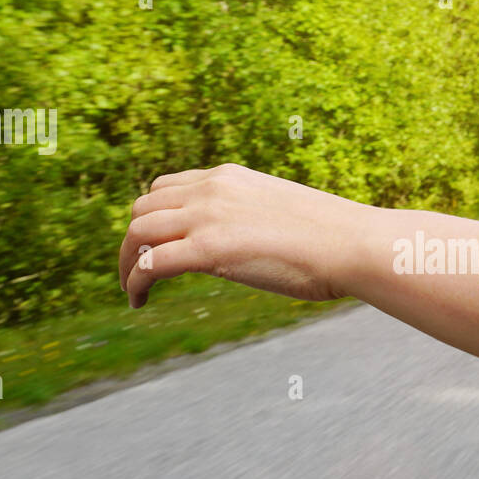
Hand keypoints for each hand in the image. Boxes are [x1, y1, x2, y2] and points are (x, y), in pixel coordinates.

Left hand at [118, 163, 368, 307]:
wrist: (351, 244)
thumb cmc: (332, 237)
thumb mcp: (281, 213)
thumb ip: (253, 218)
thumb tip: (251, 242)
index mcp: (228, 177)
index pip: (167, 188)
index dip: (153, 217)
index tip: (155, 242)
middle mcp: (210, 190)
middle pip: (144, 208)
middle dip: (134, 240)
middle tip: (138, 269)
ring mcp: (207, 218)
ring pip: (137, 232)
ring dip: (127, 262)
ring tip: (132, 288)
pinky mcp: (208, 250)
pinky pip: (150, 264)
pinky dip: (134, 282)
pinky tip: (137, 300)